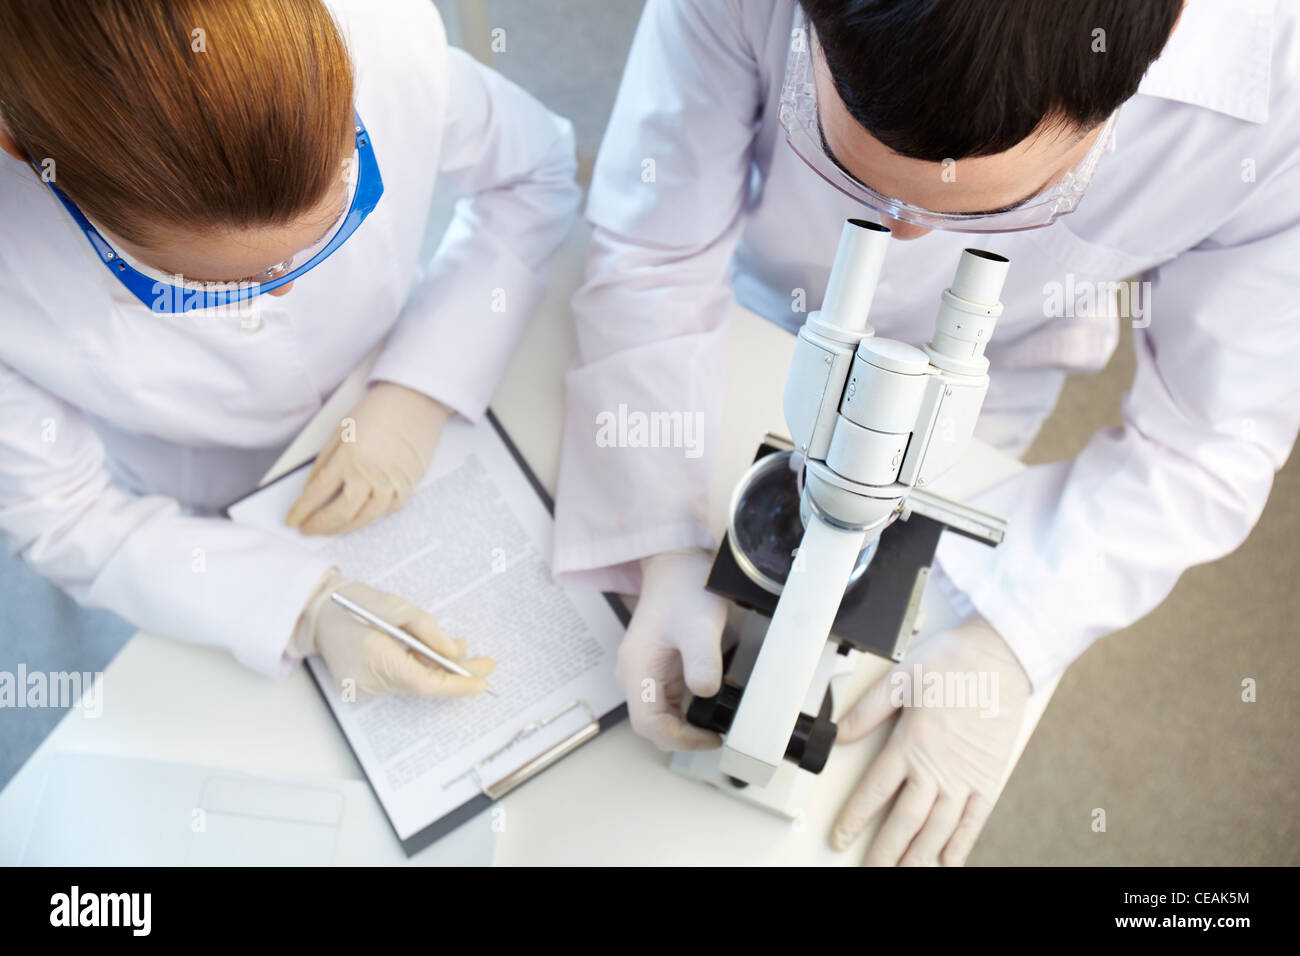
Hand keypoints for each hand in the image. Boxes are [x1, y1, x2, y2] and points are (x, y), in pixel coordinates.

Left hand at [285, 382, 449, 534]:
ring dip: (344, 528)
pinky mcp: (409, 486)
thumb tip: (312, 489)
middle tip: (309, 529)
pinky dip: (371, 517)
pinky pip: (387, 510)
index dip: (301, 511)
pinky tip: (360, 516)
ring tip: (331, 529)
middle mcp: (370, 474)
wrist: (416, 402)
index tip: (292, 520)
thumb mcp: (340, 430)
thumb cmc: (378, 411)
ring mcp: (392, 483)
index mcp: (348, 457)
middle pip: (340, 513)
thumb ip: (324, 462)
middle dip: (320, 525)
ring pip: (365, 518)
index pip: (317, 494)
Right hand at [290, 572, 494, 698]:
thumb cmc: (356, 603)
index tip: (481, 681)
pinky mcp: (363, 688)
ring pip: (413, 684)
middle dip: (455, 675)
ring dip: (439, 670)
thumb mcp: (399, 607)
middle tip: (485, 664)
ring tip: (463, 652)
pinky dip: (420, 669)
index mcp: (375, 658)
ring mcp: (364, 689)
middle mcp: (368, 681)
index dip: (456, 685)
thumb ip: (429, 632)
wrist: (317, 612)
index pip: (424, 684)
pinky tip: (435, 656)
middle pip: (422, 686)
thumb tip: (456, 655)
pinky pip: (400, 681)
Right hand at [616, 549, 727, 750]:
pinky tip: (707, 704)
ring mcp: (642, 671)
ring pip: (658, 715)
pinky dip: (685, 710)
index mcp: (637, 668)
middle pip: (651, 724)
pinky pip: (666, 700)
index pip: (648, 724)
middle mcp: (633, 674)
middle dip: (683, 736)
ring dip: (684, 726)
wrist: (677, 564)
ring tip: (715, 722)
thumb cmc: (685, 589)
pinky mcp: (654, 667)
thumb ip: (702, 659)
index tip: (710, 737)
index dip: (679, 739)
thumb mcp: (699, 624)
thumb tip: (704, 692)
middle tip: (716, 733)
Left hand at [830, 614, 1030, 865]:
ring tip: (905, 872)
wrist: (1000, 656)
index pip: (874, 793)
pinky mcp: (988, 778)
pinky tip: (948, 861)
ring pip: (937, 829)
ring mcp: (965, 777)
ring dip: (919, 856)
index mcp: (910, 744)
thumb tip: (840, 732)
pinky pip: (973, 821)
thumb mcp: (899, 678)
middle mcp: (936, 767)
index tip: (841, 837)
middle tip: (873, 868)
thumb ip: (867, 710)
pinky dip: (959, 844)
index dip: (854, 819)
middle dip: (886, 851)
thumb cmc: (952, 661)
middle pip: (905, 821)